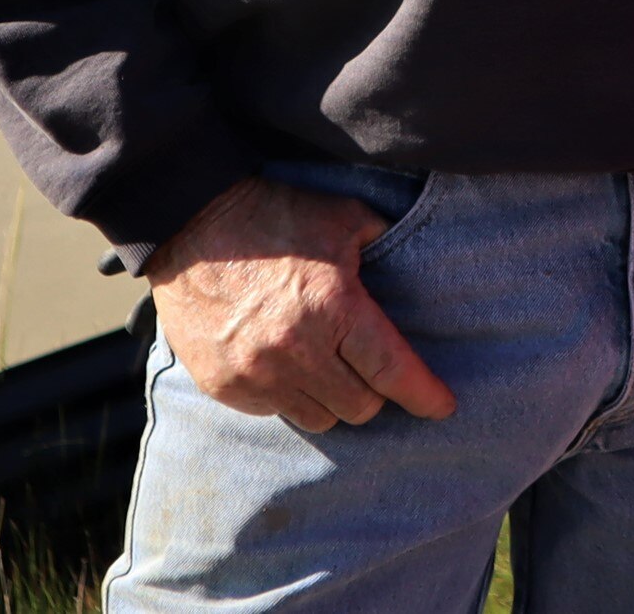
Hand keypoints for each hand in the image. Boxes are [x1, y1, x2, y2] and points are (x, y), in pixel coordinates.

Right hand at [145, 175, 457, 430]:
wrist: (190, 224)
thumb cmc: (273, 216)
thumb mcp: (341, 218)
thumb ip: (382, 240)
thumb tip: (417, 254)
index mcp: (334, 307)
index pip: (392, 371)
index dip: (424, 395)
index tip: (442, 407)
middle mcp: (298, 349)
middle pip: (360, 406)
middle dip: (373, 390)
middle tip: (368, 367)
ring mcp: (258, 374)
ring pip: (320, 418)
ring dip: (332, 397)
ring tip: (325, 364)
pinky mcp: (226, 387)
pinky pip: (276, 411)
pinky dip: (289, 395)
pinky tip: (285, 363)